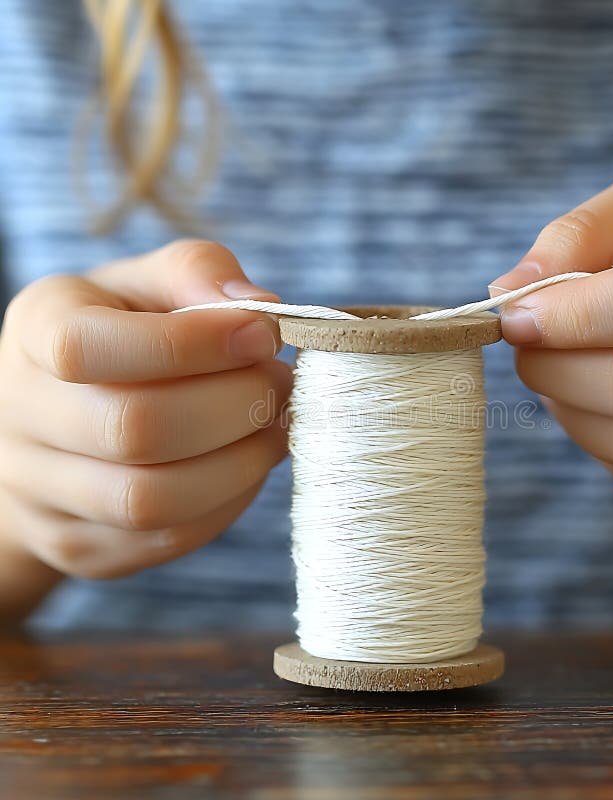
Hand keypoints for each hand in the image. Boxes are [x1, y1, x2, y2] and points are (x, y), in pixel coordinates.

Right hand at [0, 240, 290, 615]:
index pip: (89, 347)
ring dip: (240, 462)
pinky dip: (229, 502)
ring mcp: (41, 493)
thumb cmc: (123, 337)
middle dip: (235, 405)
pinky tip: (246, 462)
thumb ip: (199, 273)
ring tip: (274, 424)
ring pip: (152, 500)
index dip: (192, 345)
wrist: (64, 422)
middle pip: (135, 429)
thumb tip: (261, 308)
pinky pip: (169, 539)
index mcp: (34, 331)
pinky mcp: (80, 545)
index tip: (264, 335)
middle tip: (280, 382)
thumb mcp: (149, 285)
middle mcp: (21, 416)